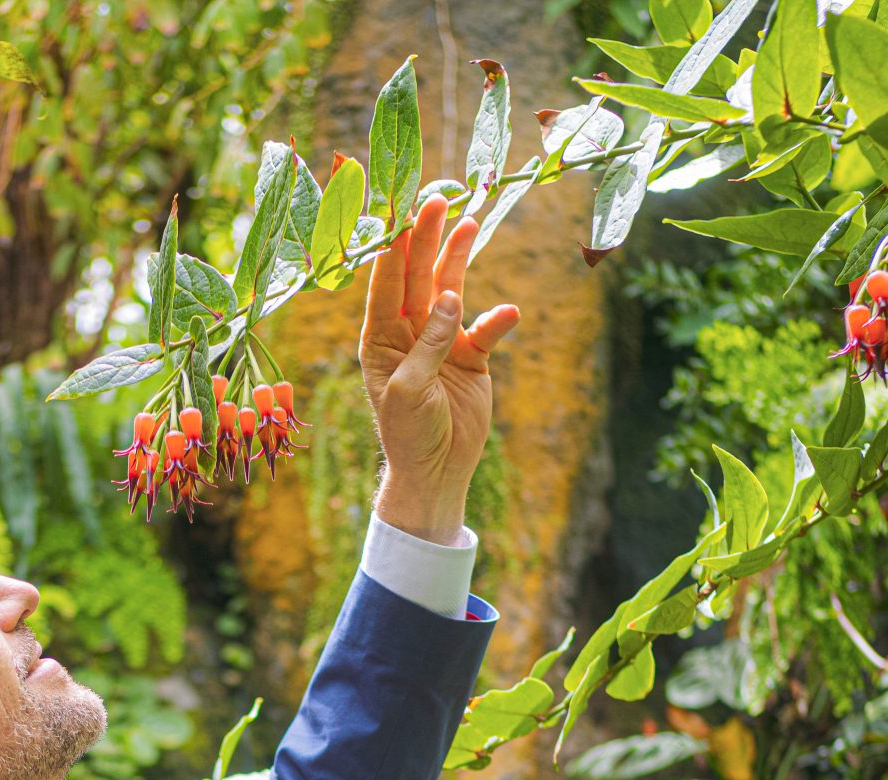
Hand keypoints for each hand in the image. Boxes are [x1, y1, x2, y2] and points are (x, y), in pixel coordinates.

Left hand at [359, 192, 520, 542]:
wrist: (436, 470)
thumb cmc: (408, 433)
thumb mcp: (409, 390)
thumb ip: (428, 344)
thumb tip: (451, 299)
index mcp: (380, 337)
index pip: (386, 283)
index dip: (395, 247)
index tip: (402, 210)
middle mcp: (408, 332)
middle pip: (418, 275)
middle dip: (427, 238)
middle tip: (439, 199)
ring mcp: (441, 342)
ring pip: (451, 289)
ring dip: (459, 258)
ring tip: (470, 223)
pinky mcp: (472, 358)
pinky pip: (486, 330)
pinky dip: (496, 320)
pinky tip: (508, 312)